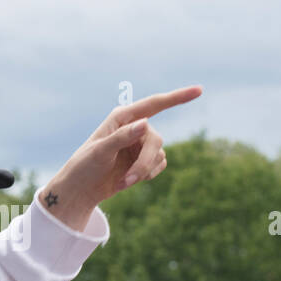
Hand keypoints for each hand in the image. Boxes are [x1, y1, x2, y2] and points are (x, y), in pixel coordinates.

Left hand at [37, 86, 200, 229]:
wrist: (82, 190)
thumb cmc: (85, 166)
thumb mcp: (100, 151)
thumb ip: (122, 137)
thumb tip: (146, 123)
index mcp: (123, 117)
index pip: (154, 104)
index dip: (178, 97)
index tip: (199, 90)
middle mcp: (135, 127)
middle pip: (156, 140)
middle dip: (145, 162)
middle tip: (130, 179)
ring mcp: (140, 144)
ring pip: (159, 155)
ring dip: (144, 171)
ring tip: (123, 181)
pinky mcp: (144, 160)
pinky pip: (159, 165)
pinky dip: (147, 175)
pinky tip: (128, 180)